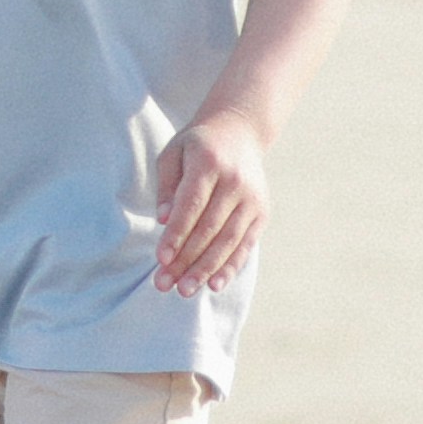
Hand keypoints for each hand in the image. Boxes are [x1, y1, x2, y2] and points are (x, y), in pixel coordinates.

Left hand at [150, 110, 279, 295]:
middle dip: (186, 260)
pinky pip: (245, 244)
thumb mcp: (173, 154)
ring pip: (228, 241)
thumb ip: (167, 187)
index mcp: (210, 162)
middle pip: (209, 228)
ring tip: (185, 290)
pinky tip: (214, 284)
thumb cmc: (197, 147)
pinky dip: (230, 267)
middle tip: (164, 285)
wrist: (239, 132)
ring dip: (206, 269)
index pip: (191, 205)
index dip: (176, 234)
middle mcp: (235, 182)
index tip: (161, 259)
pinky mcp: (261, 213)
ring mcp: (252, 199)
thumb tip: (163, 220)